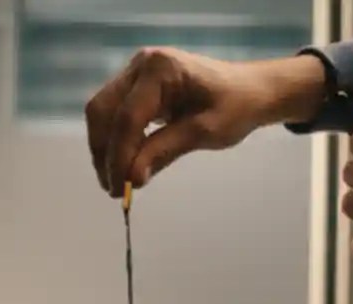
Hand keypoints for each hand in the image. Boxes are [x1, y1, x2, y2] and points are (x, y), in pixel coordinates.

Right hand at [86, 48, 326, 196]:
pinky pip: (114, 112)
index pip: (128, 117)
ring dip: (104, 148)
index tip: (120, 189)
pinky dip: (114, 140)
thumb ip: (164, 151)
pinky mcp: (135, 85)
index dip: (119, 156)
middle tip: (114, 189)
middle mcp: (141, 65)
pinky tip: (124, 163)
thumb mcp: (204, 131)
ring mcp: (135, 73)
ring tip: (116, 181)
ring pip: (103, 112)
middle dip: (104, 152)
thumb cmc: (235, 107)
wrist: (249, 90)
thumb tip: (131, 179)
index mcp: (161, 69)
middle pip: (103, 110)